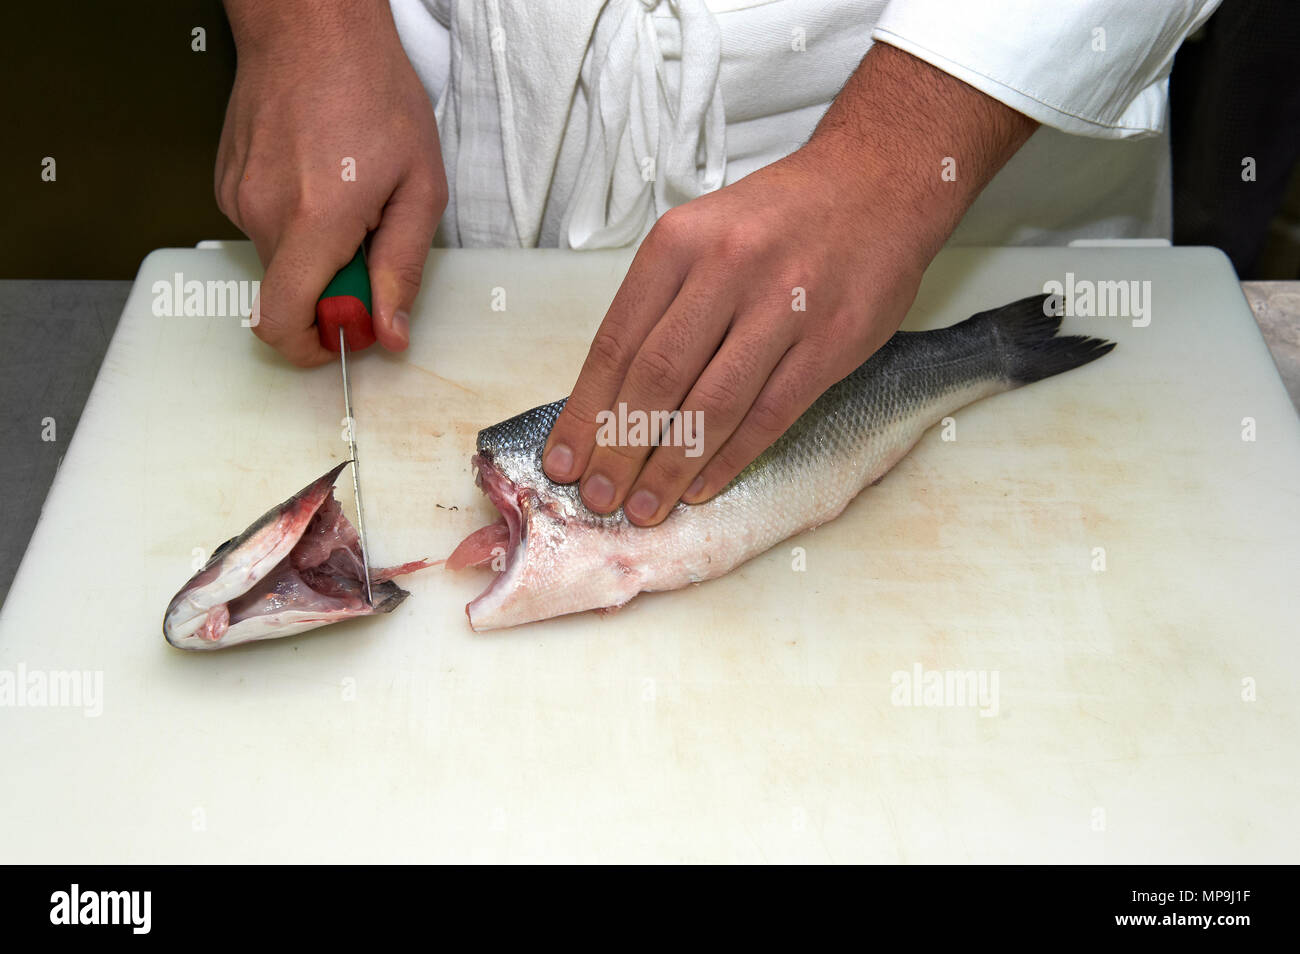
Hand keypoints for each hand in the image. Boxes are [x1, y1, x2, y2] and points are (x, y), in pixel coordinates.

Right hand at [215, 0, 445, 365]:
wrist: (313, 27)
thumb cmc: (373, 94)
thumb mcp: (419, 188)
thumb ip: (402, 268)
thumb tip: (390, 332)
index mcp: (313, 221)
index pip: (282, 323)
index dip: (316, 347)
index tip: (351, 332)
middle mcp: (263, 213)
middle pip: (290, 296)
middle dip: (334, 290)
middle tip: (371, 244)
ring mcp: (237, 197)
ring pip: (280, 262)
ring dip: (318, 252)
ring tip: (349, 198)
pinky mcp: (227, 184)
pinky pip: (266, 230)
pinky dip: (298, 224)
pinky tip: (320, 179)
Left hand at [541, 44, 1036, 524]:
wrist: (875, 184)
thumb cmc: (778, 217)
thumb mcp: (700, 233)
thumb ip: (660, 304)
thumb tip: (609, 396)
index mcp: (679, 242)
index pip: (616, 344)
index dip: (584, 413)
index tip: (562, 462)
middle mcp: (727, 270)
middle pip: (656, 380)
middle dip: (618, 451)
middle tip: (597, 497)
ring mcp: (783, 306)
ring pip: (712, 406)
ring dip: (670, 468)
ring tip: (644, 508)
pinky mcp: (830, 341)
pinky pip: (769, 415)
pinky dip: (730, 458)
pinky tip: (701, 487)